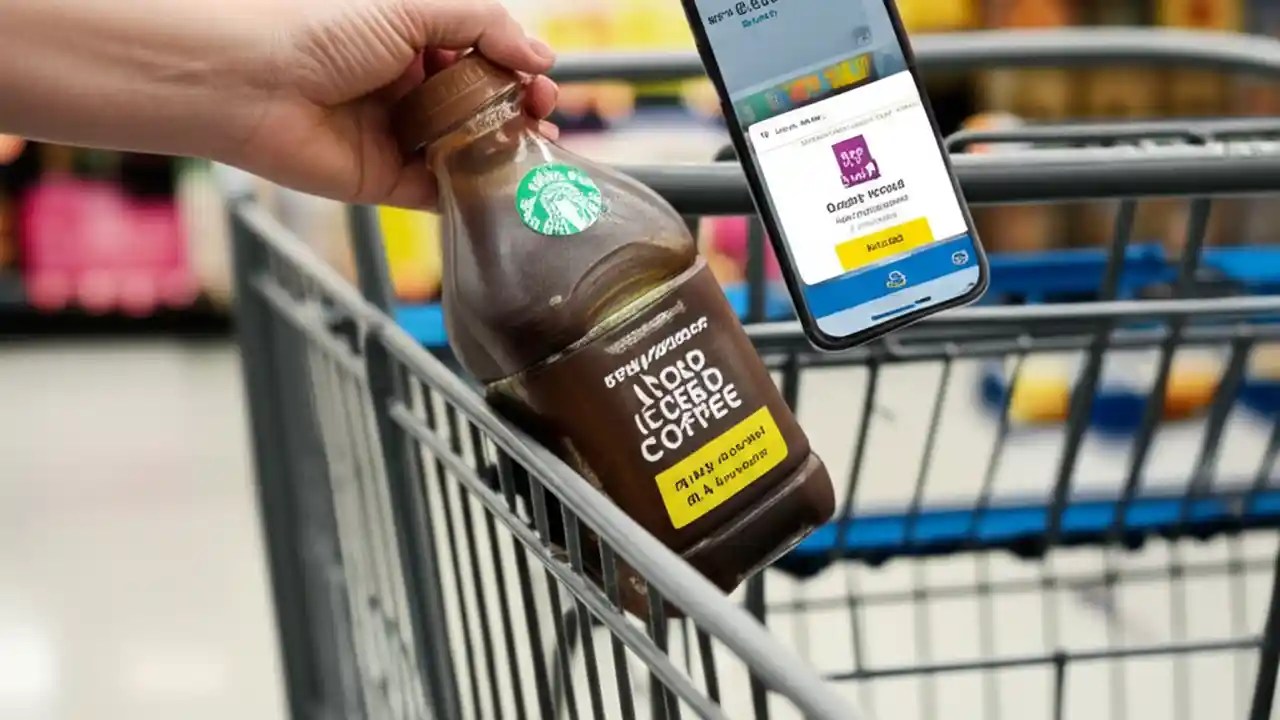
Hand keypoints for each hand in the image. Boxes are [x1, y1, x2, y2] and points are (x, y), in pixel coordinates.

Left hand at [233, 0, 558, 209]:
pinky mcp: (387, 181)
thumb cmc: (320, 29)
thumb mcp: (414, 5)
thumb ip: (484, 24)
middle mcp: (407, 86)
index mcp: (411, 38)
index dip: (518, 68)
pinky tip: (504, 187)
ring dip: (506, 152)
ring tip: (537, 153)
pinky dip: (474, 191)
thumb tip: (542, 55)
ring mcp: (399, 136)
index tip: (542, 81)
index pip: (482, 56)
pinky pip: (440, 190)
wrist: (250, 83)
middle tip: (543, 116)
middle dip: (520, 111)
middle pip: (481, 104)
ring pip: (467, 149)